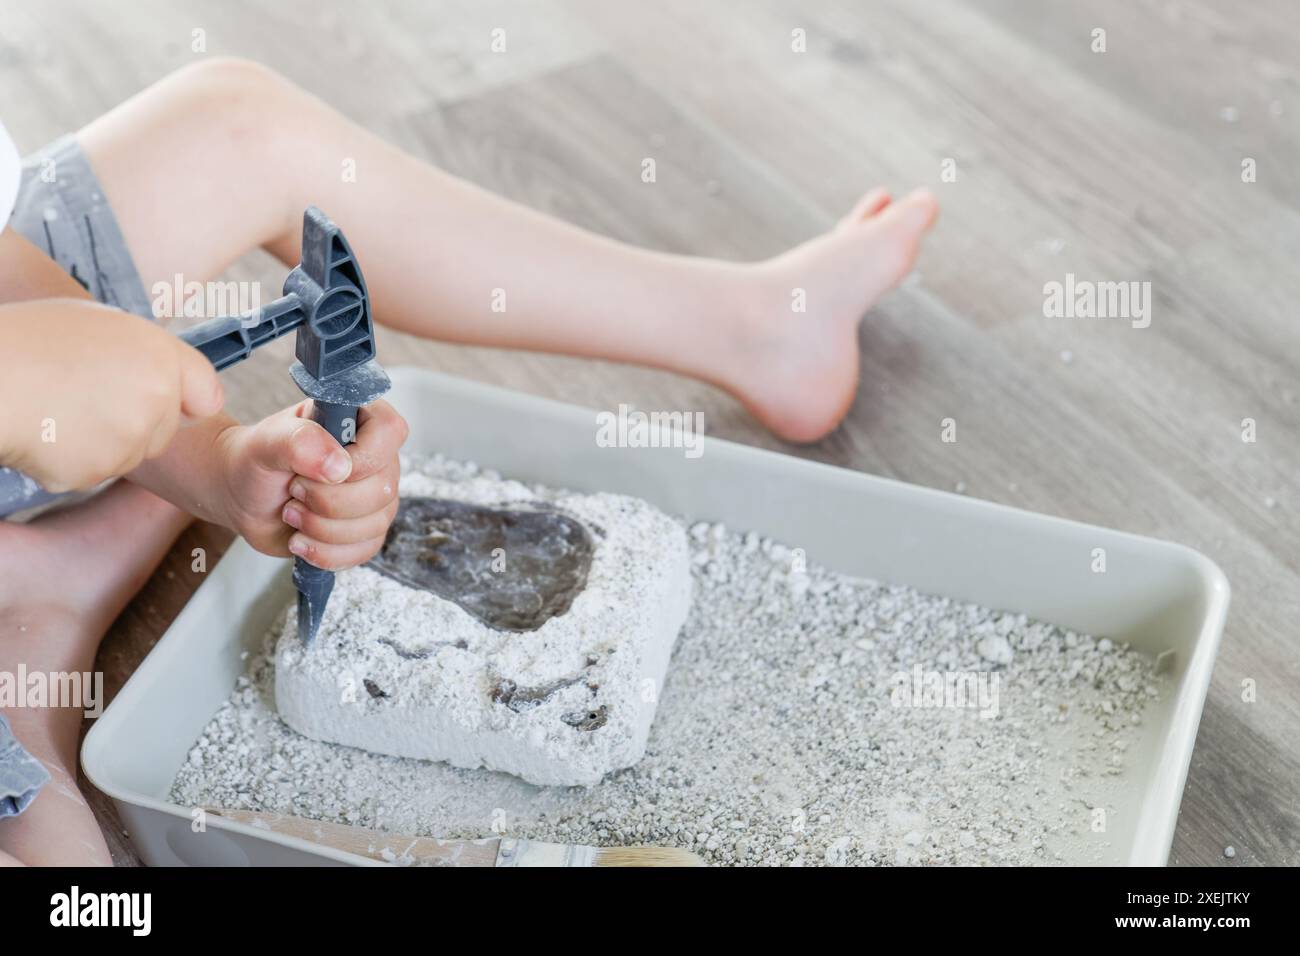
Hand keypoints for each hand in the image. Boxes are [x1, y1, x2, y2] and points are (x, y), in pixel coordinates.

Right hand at [0, 299, 223, 491]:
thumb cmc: (33, 340)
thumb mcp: (102, 324)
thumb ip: (148, 355)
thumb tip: (177, 386)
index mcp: (161, 358)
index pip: (207, 394)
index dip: (189, 400)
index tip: (179, 403)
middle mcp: (156, 401)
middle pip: (163, 430)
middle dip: (134, 422)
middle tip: (84, 396)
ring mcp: (128, 441)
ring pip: (127, 455)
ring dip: (99, 442)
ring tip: (57, 408)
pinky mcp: (93, 472)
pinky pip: (90, 472)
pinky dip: (67, 461)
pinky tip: (42, 431)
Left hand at [215, 399, 406, 568]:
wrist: (242, 496)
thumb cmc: (255, 461)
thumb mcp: (266, 443)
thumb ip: (299, 442)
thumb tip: (339, 468)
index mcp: (359, 420)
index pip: (390, 431)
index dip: (361, 458)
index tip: (321, 470)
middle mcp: (376, 457)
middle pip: (382, 489)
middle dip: (327, 501)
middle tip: (293, 491)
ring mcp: (376, 496)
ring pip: (374, 525)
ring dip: (322, 528)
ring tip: (291, 512)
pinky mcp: (366, 530)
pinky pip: (365, 550)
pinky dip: (326, 551)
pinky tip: (301, 539)